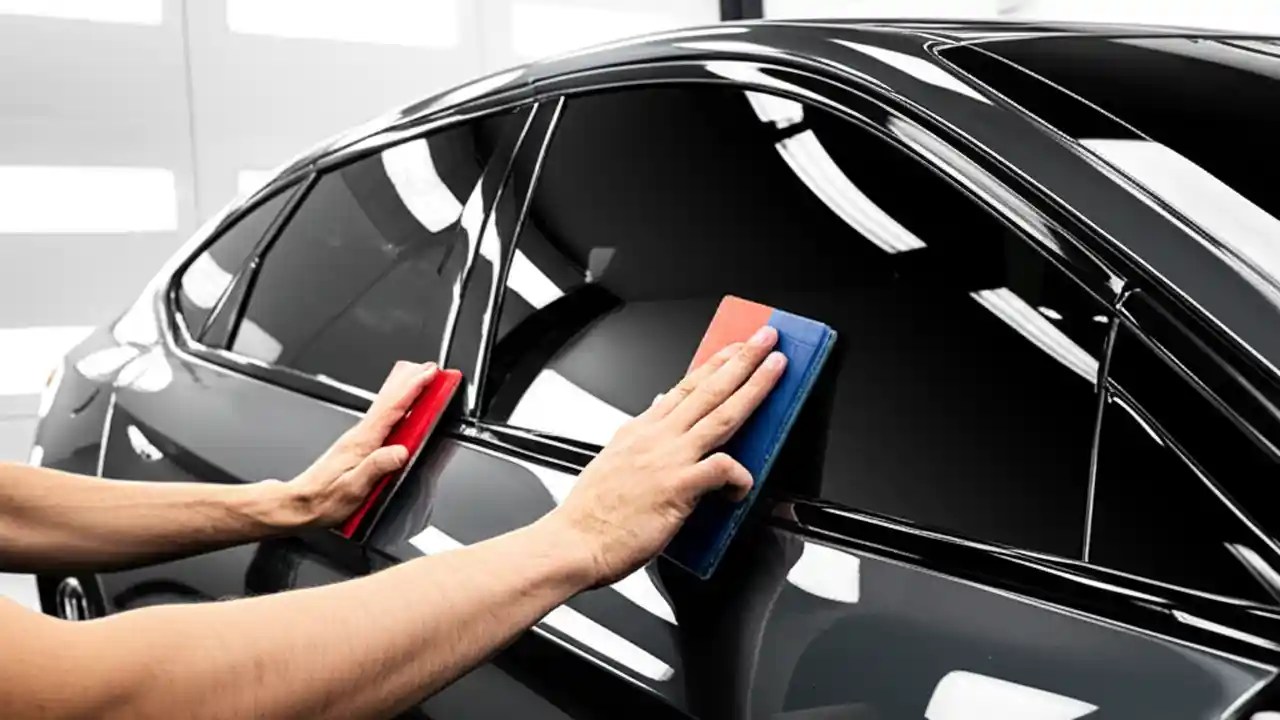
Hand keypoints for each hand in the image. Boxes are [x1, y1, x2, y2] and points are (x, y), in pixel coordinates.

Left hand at [269, 361, 438, 528]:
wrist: (300, 504)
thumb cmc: (323, 499)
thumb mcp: (353, 488)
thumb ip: (377, 467)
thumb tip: (401, 451)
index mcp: (362, 442)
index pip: (392, 408)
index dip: (413, 388)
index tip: (428, 374)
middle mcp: (360, 435)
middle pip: (389, 400)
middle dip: (410, 381)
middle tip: (429, 368)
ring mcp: (359, 439)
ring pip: (385, 407)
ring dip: (404, 391)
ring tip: (419, 379)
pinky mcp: (359, 446)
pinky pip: (382, 419)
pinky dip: (396, 406)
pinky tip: (401, 408)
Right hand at [544, 326, 784, 585]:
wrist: (574, 541)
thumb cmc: (591, 514)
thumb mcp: (613, 459)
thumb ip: (640, 436)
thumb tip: (658, 408)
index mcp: (640, 429)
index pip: (685, 386)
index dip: (713, 364)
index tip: (734, 348)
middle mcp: (657, 436)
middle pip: (709, 388)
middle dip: (741, 359)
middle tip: (766, 337)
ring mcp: (669, 458)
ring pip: (722, 413)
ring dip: (754, 386)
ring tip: (776, 367)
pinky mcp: (679, 487)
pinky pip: (722, 469)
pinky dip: (740, 476)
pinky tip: (741, 488)